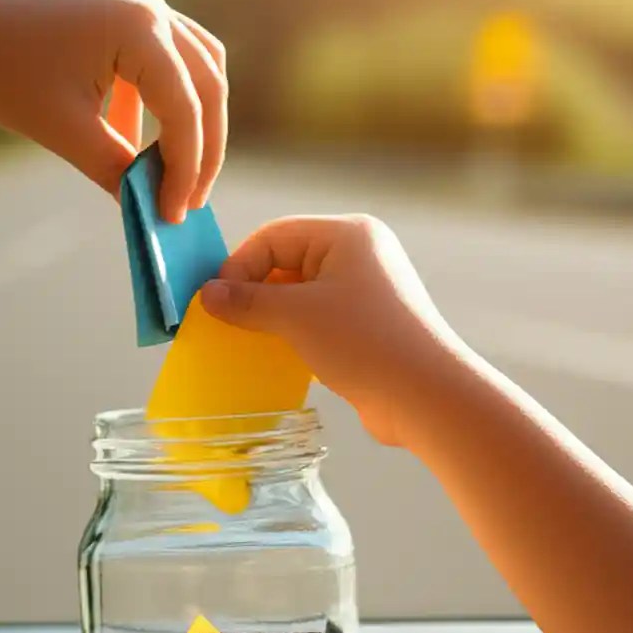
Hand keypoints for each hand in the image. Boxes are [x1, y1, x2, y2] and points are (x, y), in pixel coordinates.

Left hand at [0, 0, 226, 222]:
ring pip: (198, 65)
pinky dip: (161, 98)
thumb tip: (152, 209)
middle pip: (207, 84)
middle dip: (202, 149)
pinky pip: (164, 55)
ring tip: (175, 173)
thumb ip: (116, 171)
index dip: (186, 169)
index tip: (174, 215)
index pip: (186, 109)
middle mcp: (148, 3)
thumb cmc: (1, 75)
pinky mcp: (121, 5)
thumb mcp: (65, 132)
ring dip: (192, 120)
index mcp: (139, 27)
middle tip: (188, 202)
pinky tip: (131, 138)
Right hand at [199, 215, 465, 446]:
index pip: (275, 236)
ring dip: (270, 316)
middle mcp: (359, 255)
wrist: (426, 397)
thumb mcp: (296, 316)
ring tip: (244, 340)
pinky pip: (315, 319)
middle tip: (224, 322)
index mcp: (347, 235)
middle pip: (286, 262)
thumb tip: (206, 295)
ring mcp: (365, 292)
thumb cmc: (364, 343)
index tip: (215, 301)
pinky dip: (291, 333)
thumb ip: (247, 302)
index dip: (239, 265)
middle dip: (253, 291)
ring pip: (299, 294)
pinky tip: (273, 356)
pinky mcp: (366, 326)